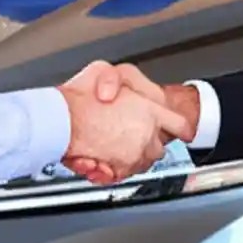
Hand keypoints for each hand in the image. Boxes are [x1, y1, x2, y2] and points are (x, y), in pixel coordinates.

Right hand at [56, 61, 193, 184]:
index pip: (178, 123)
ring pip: (142, 161)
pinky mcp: (116, 170)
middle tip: (133, 135)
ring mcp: (133, 154)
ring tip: (114, 146)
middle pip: (159, 146)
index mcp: (150, 110)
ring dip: (132, 156)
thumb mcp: (100, 70)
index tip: (185, 131)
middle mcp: (145, 134)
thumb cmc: (76, 97)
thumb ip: (115, 79)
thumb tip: (115, 93)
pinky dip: (115, 169)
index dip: (181, 127)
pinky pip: (123, 173)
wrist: (57, 122)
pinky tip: (102, 158)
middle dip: (149, 142)